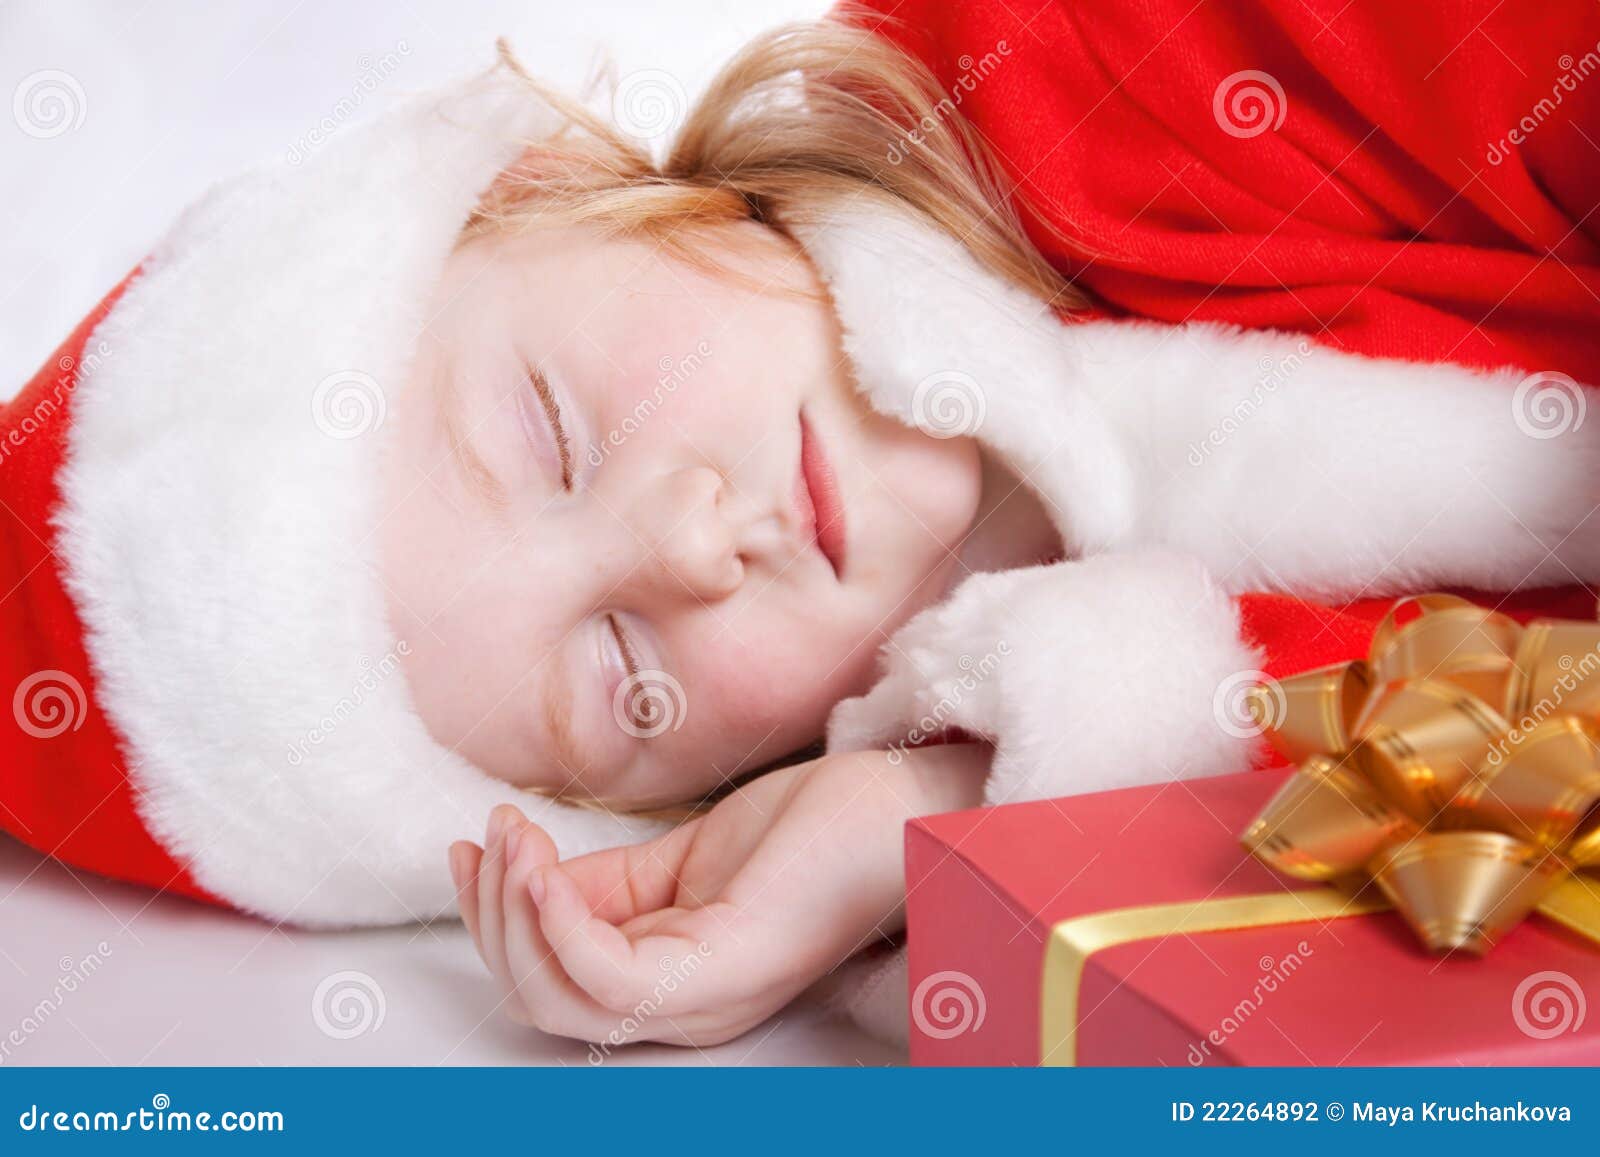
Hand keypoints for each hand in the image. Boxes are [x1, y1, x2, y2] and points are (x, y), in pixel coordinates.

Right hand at [447, 744, 986, 1046]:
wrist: (904, 803)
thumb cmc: (814, 827)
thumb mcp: (681, 853)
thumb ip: (607, 880)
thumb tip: (525, 875)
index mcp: (675, 979)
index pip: (552, 979)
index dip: (494, 916)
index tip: (473, 843)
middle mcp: (686, 1005)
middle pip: (540, 998)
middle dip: (490, 916)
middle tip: (488, 837)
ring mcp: (706, 995)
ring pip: (558, 997)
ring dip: (511, 912)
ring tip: (510, 839)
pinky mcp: (724, 970)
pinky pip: (606, 975)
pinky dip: (553, 920)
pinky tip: (542, 861)